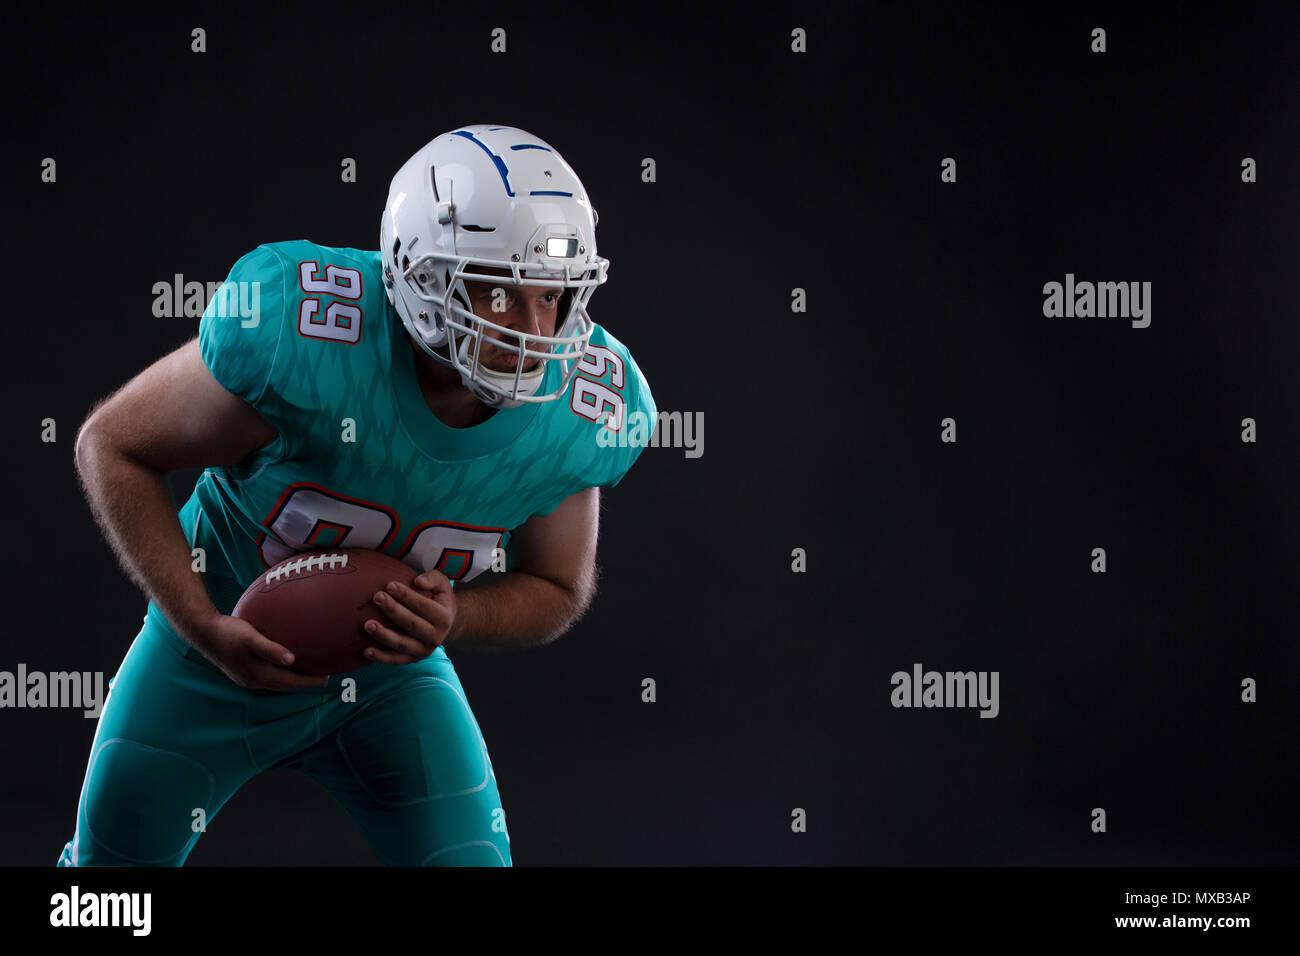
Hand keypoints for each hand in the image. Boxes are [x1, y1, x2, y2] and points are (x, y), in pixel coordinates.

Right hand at [186, 613, 330, 690]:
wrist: (203, 632)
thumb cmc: (228, 632)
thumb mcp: (252, 638)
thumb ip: (271, 649)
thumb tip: (292, 659)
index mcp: (258, 675)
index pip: (290, 681)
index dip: (309, 681)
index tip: (327, 679)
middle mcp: (253, 681)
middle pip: (284, 685)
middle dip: (303, 683)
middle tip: (322, 678)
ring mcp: (245, 679)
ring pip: (275, 683)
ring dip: (291, 681)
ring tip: (306, 674)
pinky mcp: (241, 672)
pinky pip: (267, 678)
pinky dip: (280, 675)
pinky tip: (283, 666)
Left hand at [363, 570, 455, 663]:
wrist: (445, 625)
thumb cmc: (439, 600)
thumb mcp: (443, 585)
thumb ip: (433, 579)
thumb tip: (418, 581)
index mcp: (444, 618)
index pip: (423, 606)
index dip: (406, 595)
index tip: (390, 585)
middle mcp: (436, 637)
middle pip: (411, 624)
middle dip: (393, 610)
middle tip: (377, 597)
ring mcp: (424, 650)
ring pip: (401, 644)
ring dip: (383, 635)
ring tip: (368, 624)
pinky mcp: (412, 659)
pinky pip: (395, 659)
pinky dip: (380, 657)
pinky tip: (366, 651)